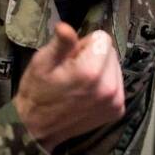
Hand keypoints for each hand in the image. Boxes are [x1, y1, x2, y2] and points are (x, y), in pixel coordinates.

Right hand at [13, 22, 124, 150]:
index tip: (70, 56)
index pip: (102, 38)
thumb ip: (61, 44)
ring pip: (116, 68)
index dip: (84, 44)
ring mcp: (116, 101)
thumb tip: (65, 26)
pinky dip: (105, 85)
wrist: (38, 128)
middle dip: (94, 56)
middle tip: (73, 70)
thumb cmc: (37, 91)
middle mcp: (109, 87)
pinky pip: (117, 85)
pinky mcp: (118, 110)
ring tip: (80, 82)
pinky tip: (88, 93)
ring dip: (101, 70)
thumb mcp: (42, 62)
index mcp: (90, 72)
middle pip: (111, 52)